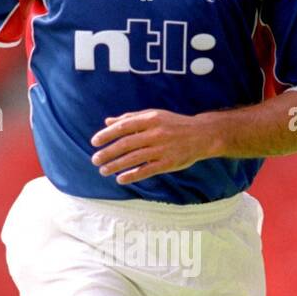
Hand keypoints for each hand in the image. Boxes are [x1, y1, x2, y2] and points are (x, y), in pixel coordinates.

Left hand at [90, 109, 211, 183]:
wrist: (202, 135)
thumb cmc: (174, 124)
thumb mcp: (154, 115)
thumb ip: (130, 118)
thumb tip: (107, 122)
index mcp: (150, 119)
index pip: (123, 127)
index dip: (107, 135)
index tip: (94, 142)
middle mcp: (156, 133)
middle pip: (126, 144)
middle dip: (108, 153)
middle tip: (95, 160)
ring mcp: (162, 149)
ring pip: (134, 158)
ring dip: (116, 165)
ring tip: (103, 171)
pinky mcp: (168, 163)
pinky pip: (147, 170)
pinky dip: (132, 175)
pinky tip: (120, 179)